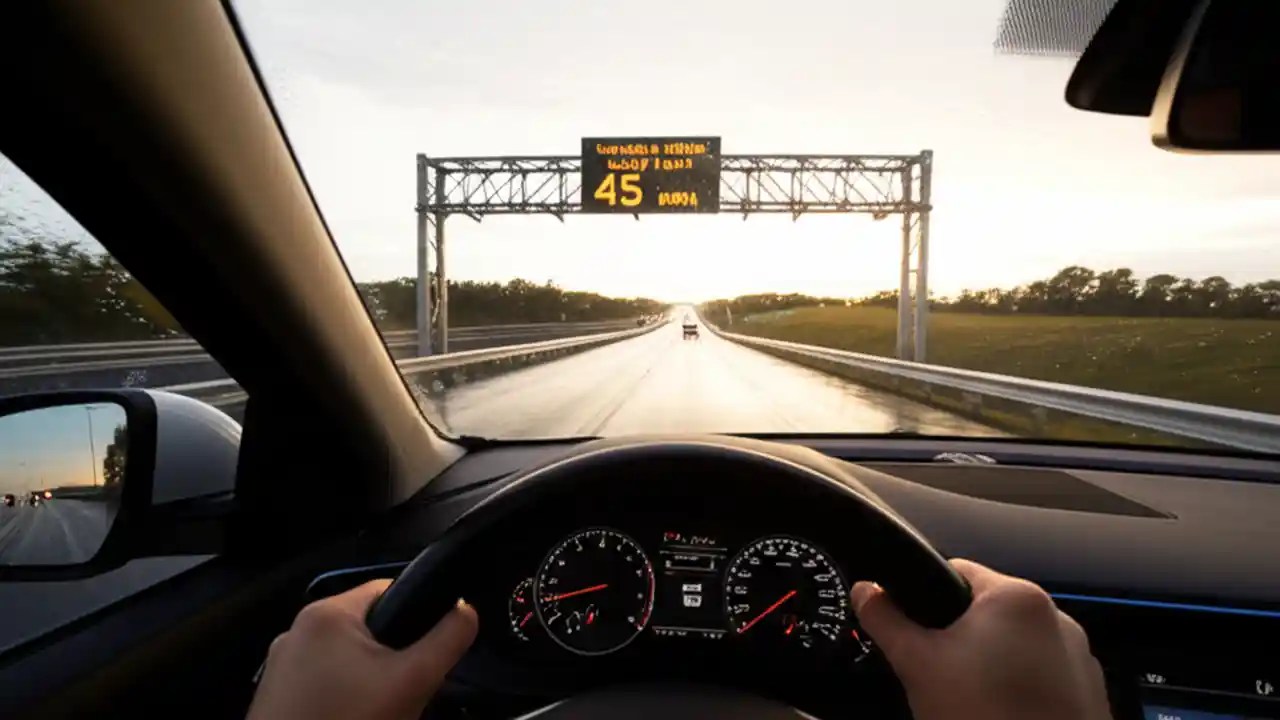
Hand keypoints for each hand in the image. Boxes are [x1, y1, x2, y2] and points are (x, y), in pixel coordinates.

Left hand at [247, 580, 477, 719]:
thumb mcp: (412, 682)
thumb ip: (447, 640)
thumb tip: (466, 610)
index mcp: (326, 613)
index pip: (388, 590)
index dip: (418, 613)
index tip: (430, 650)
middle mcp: (296, 629)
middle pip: (368, 627)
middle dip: (393, 654)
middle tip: (407, 688)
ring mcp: (280, 665)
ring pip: (346, 658)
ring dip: (369, 678)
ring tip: (381, 708)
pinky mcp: (275, 694)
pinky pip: (323, 681)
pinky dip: (343, 695)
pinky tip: (353, 717)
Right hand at [852, 559, 1110, 719]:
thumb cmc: (981, 715)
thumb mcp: (917, 665)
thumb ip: (886, 620)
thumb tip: (865, 591)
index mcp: (1017, 596)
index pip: (957, 571)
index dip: (926, 600)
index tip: (917, 635)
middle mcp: (1058, 617)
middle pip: (987, 613)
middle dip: (960, 639)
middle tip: (941, 675)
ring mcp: (1081, 657)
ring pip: (1015, 647)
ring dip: (992, 664)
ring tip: (974, 702)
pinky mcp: (1090, 692)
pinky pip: (1043, 676)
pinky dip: (1021, 688)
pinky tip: (1002, 714)